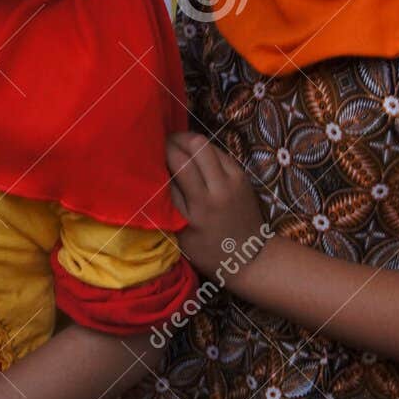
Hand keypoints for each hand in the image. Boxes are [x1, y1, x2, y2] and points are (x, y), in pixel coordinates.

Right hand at [168, 131, 266, 280]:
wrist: (249, 257)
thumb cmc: (208, 252)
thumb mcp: (181, 236)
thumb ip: (168, 206)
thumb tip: (155, 175)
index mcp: (199, 207)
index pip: (175, 167)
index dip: (159, 155)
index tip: (148, 152)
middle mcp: (217, 189)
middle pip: (193, 147)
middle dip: (173, 140)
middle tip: (161, 144)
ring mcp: (233, 180)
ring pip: (207, 145)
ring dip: (188, 141)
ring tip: (175, 145)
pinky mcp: (242, 176)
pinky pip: (219, 152)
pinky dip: (203, 150)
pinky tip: (195, 156)